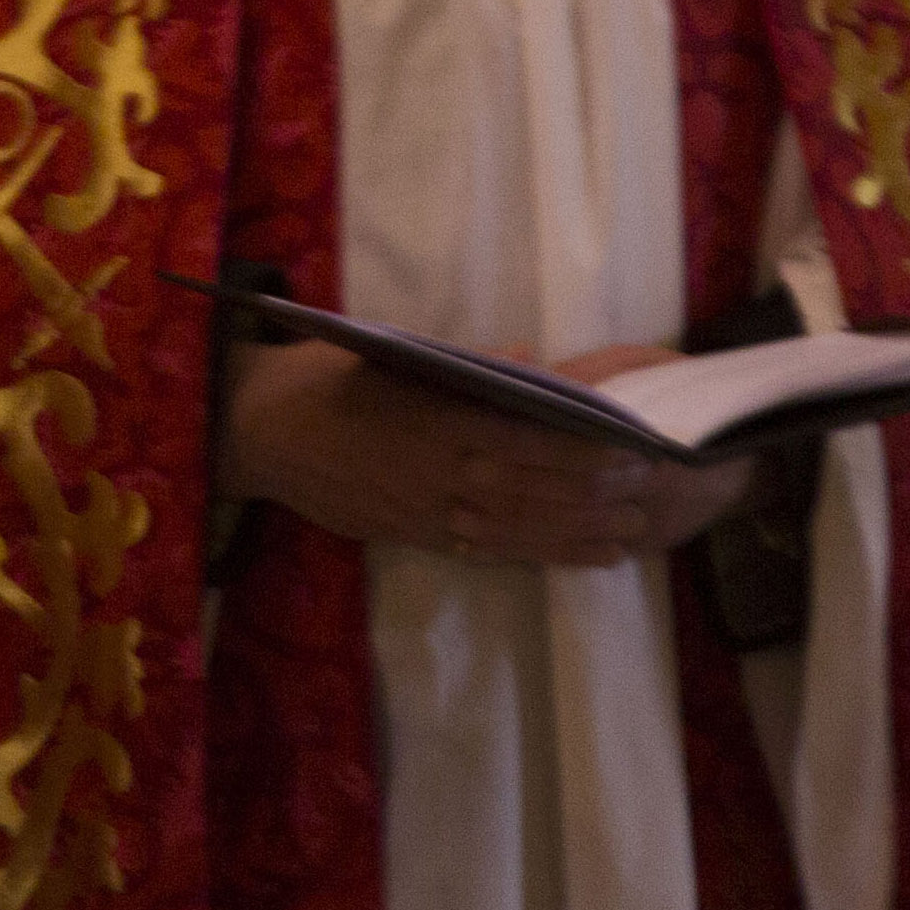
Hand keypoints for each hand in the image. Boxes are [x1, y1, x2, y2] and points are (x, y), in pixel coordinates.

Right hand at [218, 338, 752, 567]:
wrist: (258, 432)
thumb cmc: (327, 377)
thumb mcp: (391, 353)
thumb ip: (464, 365)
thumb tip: (528, 360)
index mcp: (438, 419)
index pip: (530, 439)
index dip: (587, 450)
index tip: (633, 446)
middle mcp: (439, 472)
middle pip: (536, 490)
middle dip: (597, 495)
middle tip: (651, 490)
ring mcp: (428, 512)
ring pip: (521, 528)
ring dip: (582, 533)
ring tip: (633, 530)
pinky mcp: (417, 535)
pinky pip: (492, 549)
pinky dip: (543, 554)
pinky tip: (584, 556)